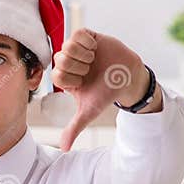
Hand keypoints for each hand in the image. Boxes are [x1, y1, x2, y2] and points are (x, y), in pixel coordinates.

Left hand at [52, 28, 149, 151]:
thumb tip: (64, 149)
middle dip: (79, 67)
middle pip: (60, 59)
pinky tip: (96, 49)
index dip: (71, 78)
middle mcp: (68, 63)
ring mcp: (77, 49)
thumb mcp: (89, 112)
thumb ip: (74, 128)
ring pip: (68, 45)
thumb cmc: (107, 94)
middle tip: (90, 71)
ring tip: (94, 60)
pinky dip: (88, 42)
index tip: (83, 82)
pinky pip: (78, 33)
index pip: (56, 74)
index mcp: (65, 78)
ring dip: (84, 55)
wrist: (128, 77)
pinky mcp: (87, 36)